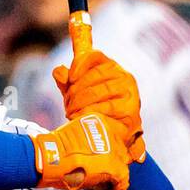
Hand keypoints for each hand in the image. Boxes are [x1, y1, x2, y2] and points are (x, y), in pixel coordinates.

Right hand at [31, 112, 131, 189]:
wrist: (49, 158)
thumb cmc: (54, 150)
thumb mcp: (73, 135)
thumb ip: (87, 140)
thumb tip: (93, 153)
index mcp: (99, 122)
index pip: (115, 135)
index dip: (112, 149)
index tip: (106, 158)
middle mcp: (109, 133)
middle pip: (120, 149)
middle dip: (114, 161)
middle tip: (103, 172)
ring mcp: (113, 150)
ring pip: (122, 164)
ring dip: (115, 175)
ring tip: (106, 184)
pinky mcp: (114, 167)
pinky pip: (122, 181)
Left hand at [51, 16, 146, 162]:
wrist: (108, 133)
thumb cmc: (90, 106)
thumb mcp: (74, 91)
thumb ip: (66, 79)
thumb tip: (59, 71)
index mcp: (108, 66)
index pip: (94, 55)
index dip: (80, 64)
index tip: (70, 77)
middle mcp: (122, 75)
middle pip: (95, 74)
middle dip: (76, 90)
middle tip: (66, 103)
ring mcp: (129, 91)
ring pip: (100, 90)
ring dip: (80, 102)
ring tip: (70, 112)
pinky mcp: (131, 107)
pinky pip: (108, 106)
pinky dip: (91, 111)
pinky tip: (81, 117)